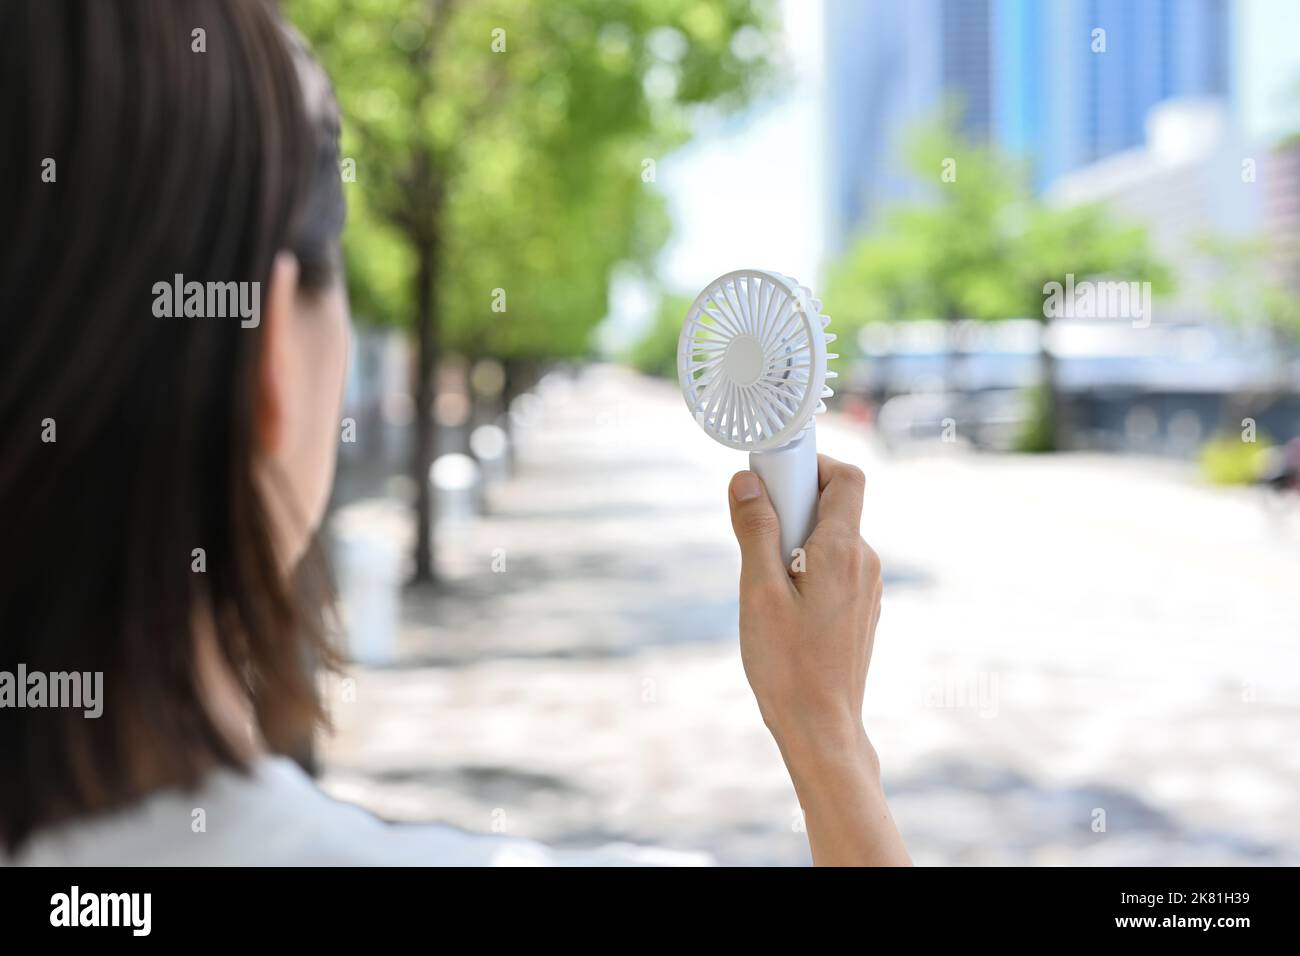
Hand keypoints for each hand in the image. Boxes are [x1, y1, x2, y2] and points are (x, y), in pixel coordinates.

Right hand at [728, 454, 908, 865]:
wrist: (821, 727)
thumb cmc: (787, 665)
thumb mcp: (758, 592)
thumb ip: (754, 531)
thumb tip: (746, 482)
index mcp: (843, 551)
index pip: (845, 477)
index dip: (811, 464)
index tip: (772, 478)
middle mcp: (864, 563)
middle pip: (834, 505)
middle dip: (791, 506)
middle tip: (754, 536)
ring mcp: (866, 588)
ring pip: (830, 539)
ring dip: (794, 541)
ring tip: (764, 583)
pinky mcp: (860, 609)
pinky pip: (833, 567)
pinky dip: (805, 566)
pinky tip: (781, 604)